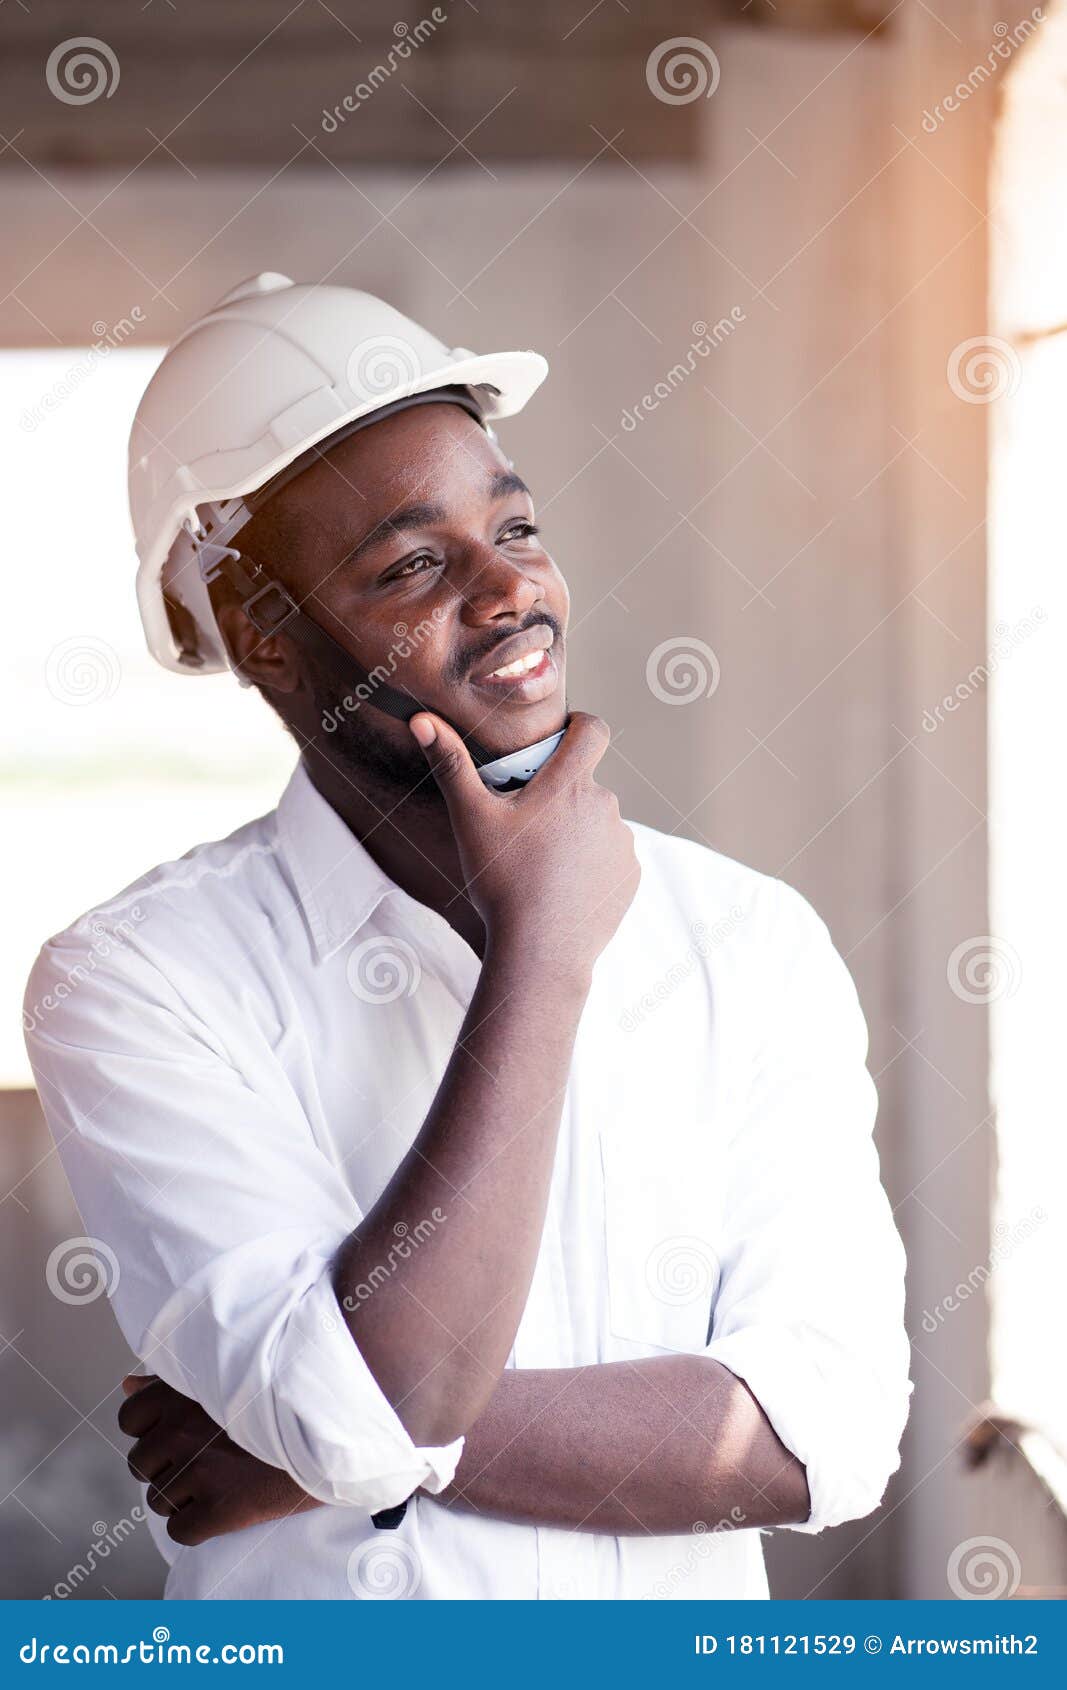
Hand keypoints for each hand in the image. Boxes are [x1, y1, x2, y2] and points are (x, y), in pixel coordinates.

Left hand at [118, 1374, 316, 1546]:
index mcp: (179, 1394)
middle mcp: (181, 1430)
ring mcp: (199, 1471)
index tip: (183, 1431)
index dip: (153, 1430)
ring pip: (158, 1500)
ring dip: (183, 1497)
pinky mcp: (219, 1508)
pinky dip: (197, 1526)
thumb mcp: (221, 1377)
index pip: (130, 1420)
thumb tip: (126, 1387)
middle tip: (208, 1458)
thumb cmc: (278, 1398)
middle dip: (167, 1466)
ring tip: (221, 1479)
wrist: (331, 1428)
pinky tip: (224, 1506)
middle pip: (140, 1465)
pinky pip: (180, 1531)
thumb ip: (169, 1383)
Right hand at [410, 710, 639, 979]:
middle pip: (586, 782)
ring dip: (577, 828)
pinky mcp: (629, 875)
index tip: (557, 742)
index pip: (592, 729)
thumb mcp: (471, 819)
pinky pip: (611, 855)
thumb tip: (422, 720)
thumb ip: (450, 764)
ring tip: (542, 860)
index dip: (578, 727)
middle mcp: (604, 806)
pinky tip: (563, 884)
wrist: (540, 950)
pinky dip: (591, 861)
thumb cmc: (503, 882)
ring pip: (598, 820)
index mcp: (569, 785)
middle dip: (561, 792)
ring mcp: (621, 842)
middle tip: (526, 822)